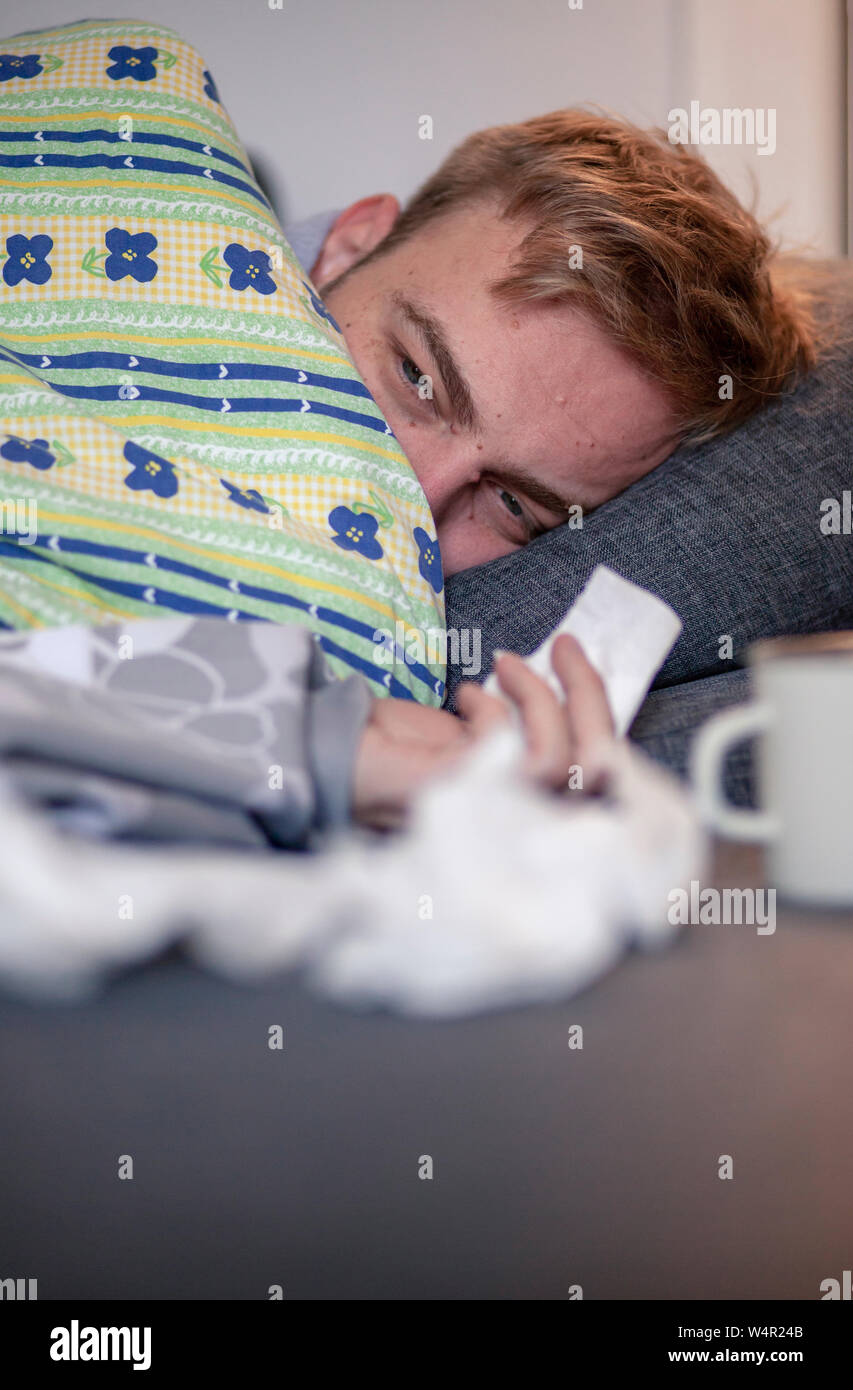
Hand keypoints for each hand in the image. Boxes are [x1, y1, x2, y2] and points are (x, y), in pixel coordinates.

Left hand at [352, 635, 613, 829]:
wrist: (330, 754)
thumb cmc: (398, 747)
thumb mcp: (475, 731)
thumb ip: (521, 727)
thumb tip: (565, 687)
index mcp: (526, 803)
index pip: (599, 778)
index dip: (603, 719)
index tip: (576, 658)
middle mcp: (520, 818)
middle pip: (598, 772)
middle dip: (590, 696)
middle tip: (566, 644)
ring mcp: (496, 812)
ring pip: (565, 762)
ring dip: (543, 697)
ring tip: (506, 663)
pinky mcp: (468, 795)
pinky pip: (510, 746)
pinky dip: (496, 708)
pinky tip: (463, 695)